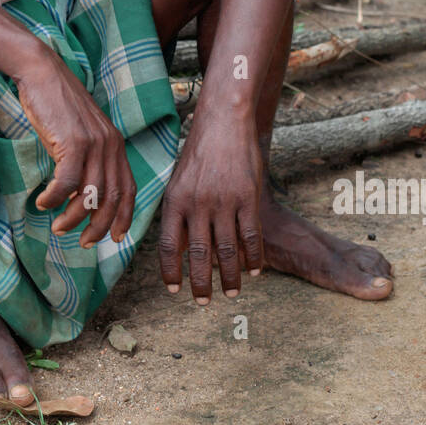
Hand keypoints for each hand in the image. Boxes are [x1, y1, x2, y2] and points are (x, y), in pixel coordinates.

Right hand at [15, 48, 135, 247]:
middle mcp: (110, 145)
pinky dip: (54, 198)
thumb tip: (83, 193)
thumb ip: (89, 157)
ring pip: (89, 195)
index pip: (128, 189)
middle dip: (99, 227)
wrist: (43, 72)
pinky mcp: (72, 141)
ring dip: (73, 218)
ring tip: (59, 227)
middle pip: (112, 198)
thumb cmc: (57, 104)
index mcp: (115, 144)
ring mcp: (93, 143)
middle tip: (84, 243)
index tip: (115, 237)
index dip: (124, 217)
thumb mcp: (81, 132)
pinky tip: (43, 203)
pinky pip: (66, 182)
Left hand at [159, 114, 263, 300]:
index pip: (169, 246)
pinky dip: (254, 258)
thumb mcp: (179, 180)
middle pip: (199, 255)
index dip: (171, 271)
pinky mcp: (247, 198)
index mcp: (175, 201)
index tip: (174, 289)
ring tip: (232, 292)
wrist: (223, 122)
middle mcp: (197, 204)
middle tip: (204, 302)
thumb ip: (179, 213)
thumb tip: (183, 249)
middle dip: (201, 284)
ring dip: (230, 277)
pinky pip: (251, 237)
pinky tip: (255, 270)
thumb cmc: (200, 153)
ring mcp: (223, 202)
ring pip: (227, 251)